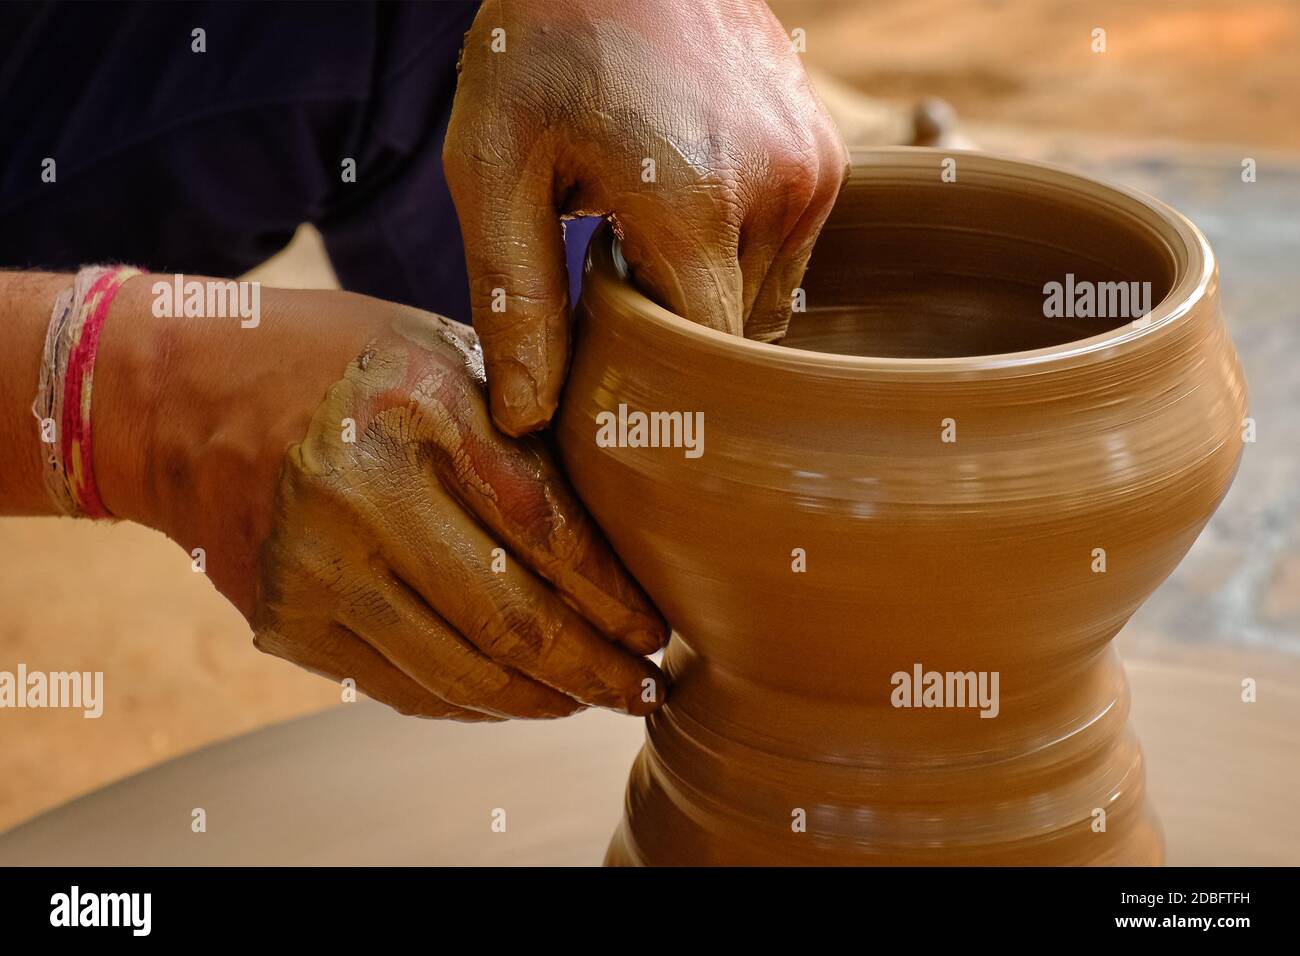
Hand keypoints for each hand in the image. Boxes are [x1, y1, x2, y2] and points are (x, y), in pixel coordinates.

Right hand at [252, 310, 667, 718]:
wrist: (175, 396)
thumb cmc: (333, 362)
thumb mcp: (436, 352)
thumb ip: (519, 425)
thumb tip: (620, 522)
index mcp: (418, 412)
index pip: (545, 528)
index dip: (611, 596)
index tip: (654, 629)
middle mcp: (361, 497)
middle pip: (509, 620)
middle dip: (594, 671)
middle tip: (644, 690)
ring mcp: (314, 569)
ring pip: (458, 674)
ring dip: (539, 701)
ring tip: (591, 702)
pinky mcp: (284, 621)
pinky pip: (399, 687)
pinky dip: (469, 703)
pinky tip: (513, 698)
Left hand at [444, 0, 849, 435]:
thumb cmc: (541, 48)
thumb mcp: (494, 168)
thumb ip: (516, 299)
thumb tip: (530, 418)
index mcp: (697, 204)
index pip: (703, 356)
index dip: (651, 367)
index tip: (599, 344)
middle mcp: (781, 188)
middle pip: (735, 330)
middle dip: (673, 322)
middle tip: (608, 261)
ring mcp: (817, 164)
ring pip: (768, 295)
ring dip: (709, 286)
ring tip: (646, 221)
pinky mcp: (829, 148)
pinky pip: (788, 246)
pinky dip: (739, 247)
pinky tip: (684, 195)